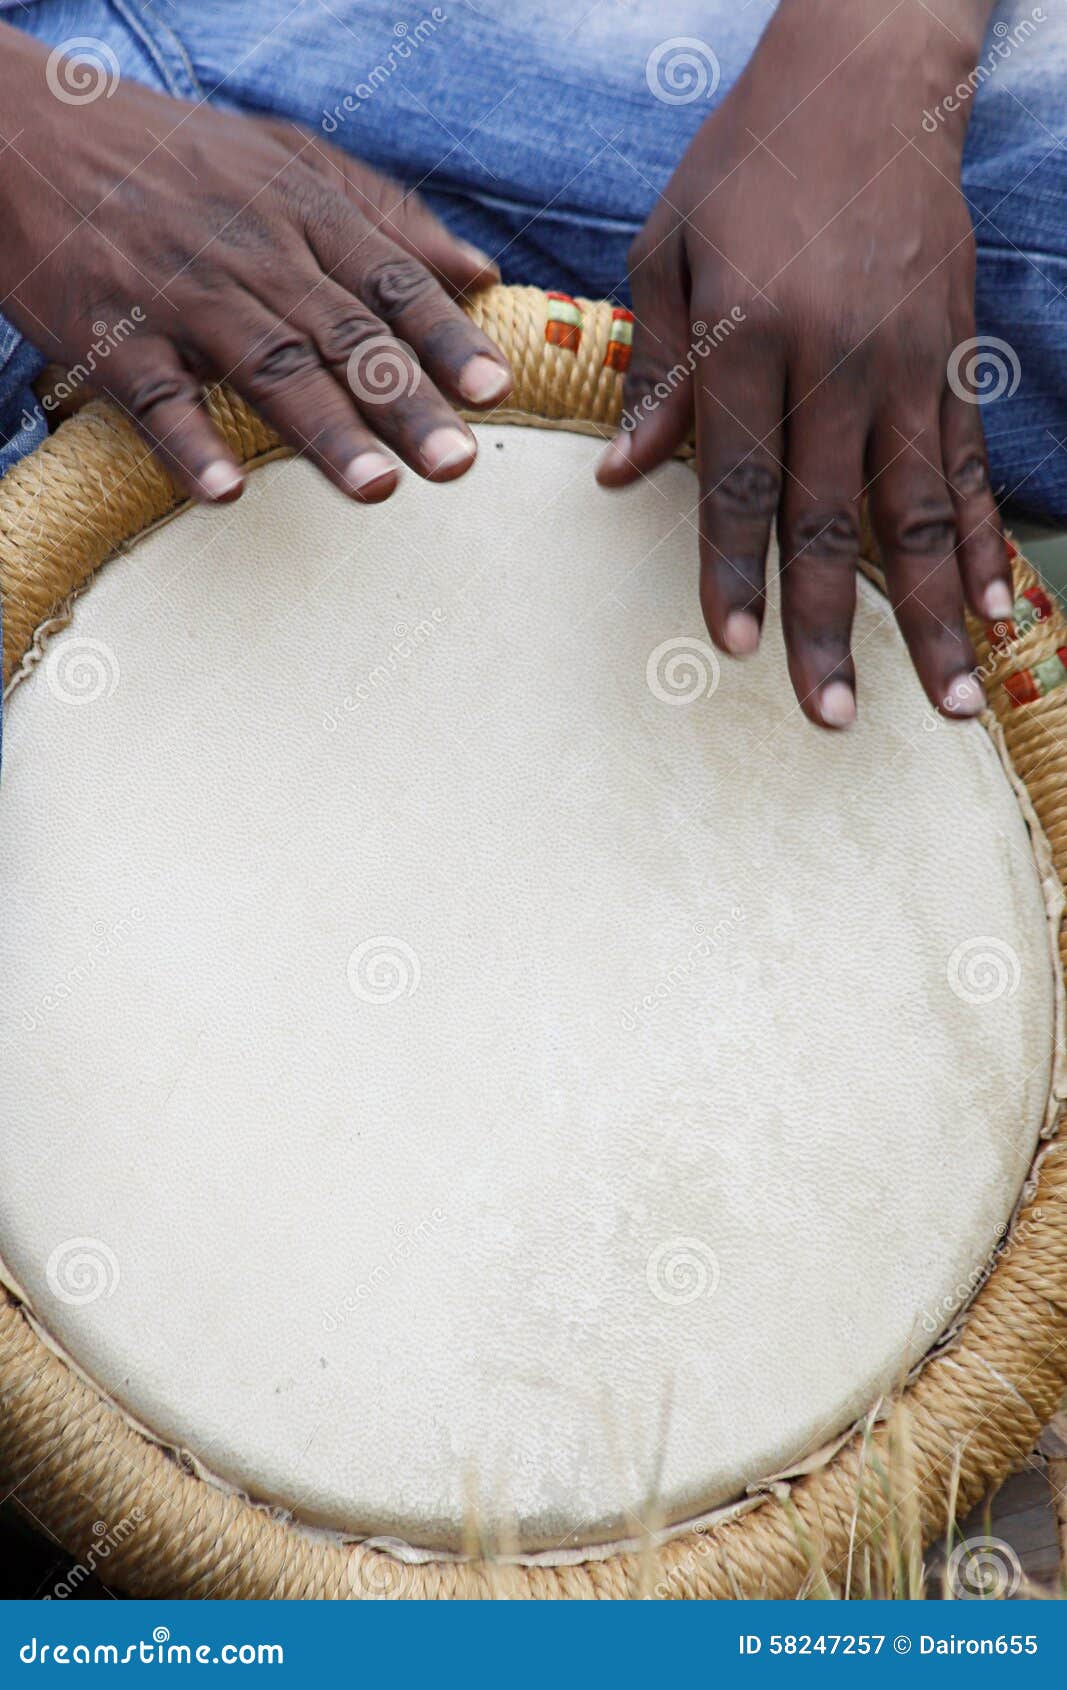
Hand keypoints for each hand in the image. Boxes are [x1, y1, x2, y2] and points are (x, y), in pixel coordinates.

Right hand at [0, 25, 511, 502]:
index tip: (494, 390)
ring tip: (376, 488)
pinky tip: (224, 491)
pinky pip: (155, 394)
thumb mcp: (286, 157)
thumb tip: (480, 273)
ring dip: (323, 430)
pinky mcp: (111, 333)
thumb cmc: (174, 158)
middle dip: (404, 400)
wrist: (23, 130)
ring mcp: (179, 293)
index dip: (443, 337)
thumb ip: (386, 216)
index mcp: (300, 207)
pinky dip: (188, 442)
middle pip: (340, 333)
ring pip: (263, 364)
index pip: (387, 277)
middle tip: (457, 463)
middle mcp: (250, 250)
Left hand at [598, 0, 1007, 726]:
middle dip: (833, 626)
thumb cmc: (746, 163)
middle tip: (832, 717)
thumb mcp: (668, 249)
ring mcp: (908, 363)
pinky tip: (998, 612)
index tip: (733, 648)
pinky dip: (982, 543)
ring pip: (919, 510)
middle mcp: (837, 360)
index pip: (738, 480)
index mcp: (751, 334)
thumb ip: (654, 370)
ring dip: (932, 614)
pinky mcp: (954, 358)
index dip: (735, 570)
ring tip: (952, 700)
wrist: (865, 77)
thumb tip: (621, 475)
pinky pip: (969, 468)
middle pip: (832, 517)